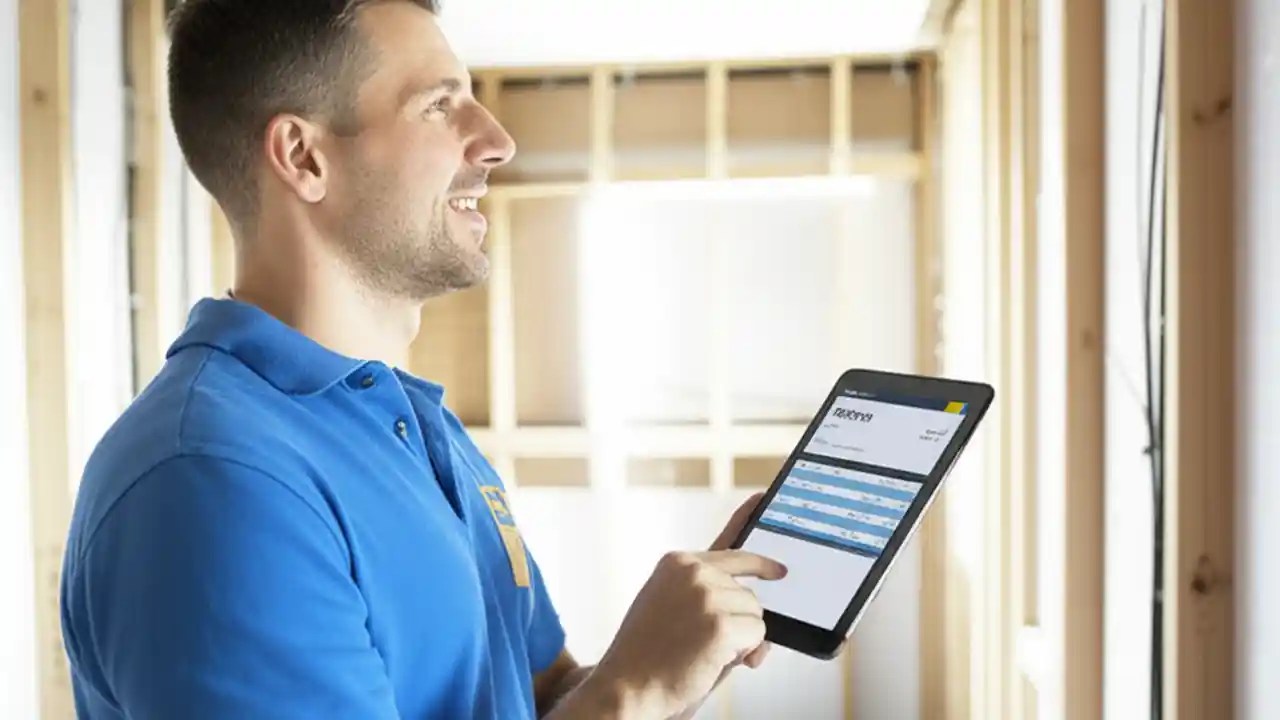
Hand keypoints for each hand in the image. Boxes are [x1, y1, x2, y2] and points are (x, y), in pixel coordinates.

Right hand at [591, 548, 786, 718]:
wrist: (628, 685)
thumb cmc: (644, 653)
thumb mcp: (668, 604)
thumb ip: (709, 595)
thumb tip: (754, 607)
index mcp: (677, 563)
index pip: (733, 553)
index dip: (760, 564)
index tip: (778, 570)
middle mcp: (693, 572)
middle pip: (748, 593)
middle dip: (737, 621)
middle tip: (708, 644)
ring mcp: (707, 596)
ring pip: (755, 614)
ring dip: (740, 638)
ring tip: (703, 651)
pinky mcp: (721, 624)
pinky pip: (758, 636)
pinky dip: (744, 653)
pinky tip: (712, 659)